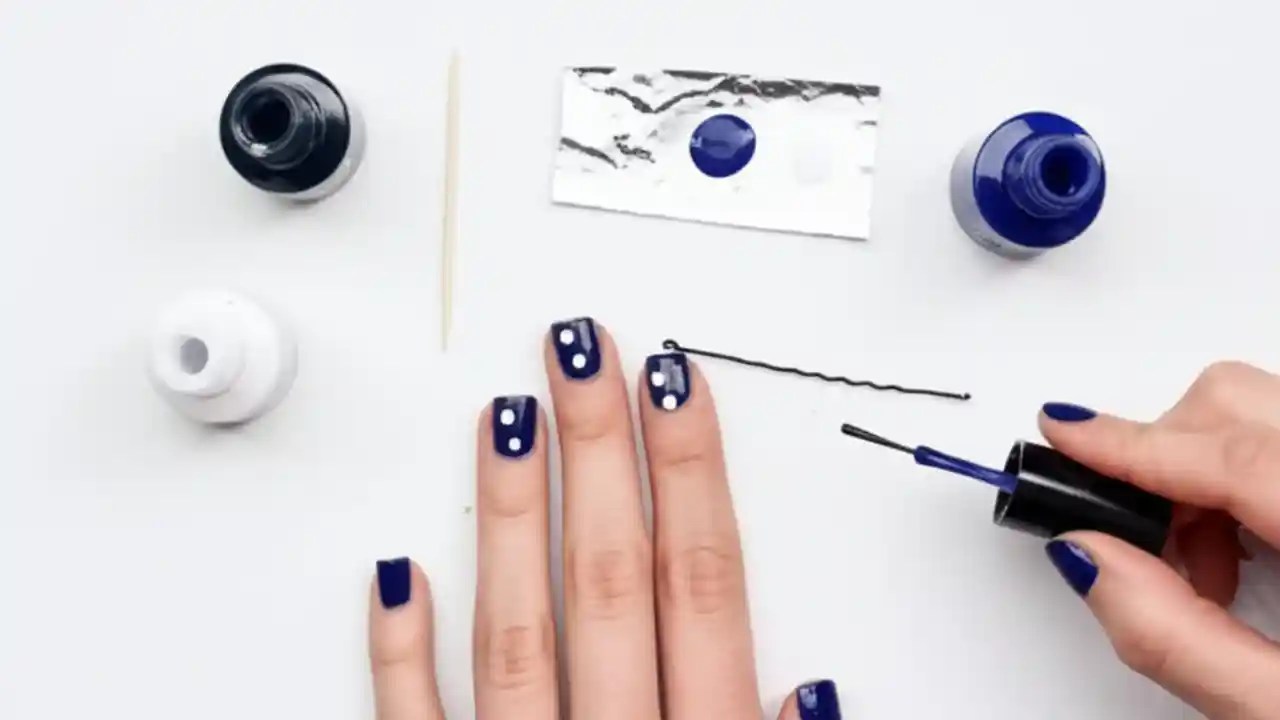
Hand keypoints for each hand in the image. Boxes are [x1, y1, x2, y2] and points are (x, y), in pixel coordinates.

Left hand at [364, 319, 842, 718]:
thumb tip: (814, 692)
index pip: (702, 585)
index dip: (691, 472)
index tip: (676, 386)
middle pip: (612, 580)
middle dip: (601, 451)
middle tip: (585, 356)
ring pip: (519, 630)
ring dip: (515, 513)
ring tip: (511, 415)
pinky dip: (403, 652)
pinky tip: (400, 573)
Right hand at [1039, 362, 1279, 718]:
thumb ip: (1176, 637)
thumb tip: (1090, 558)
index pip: (1234, 453)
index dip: (1133, 443)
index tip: (1065, 434)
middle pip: (1239, 406)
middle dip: (1166, 465)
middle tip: (1154, 552)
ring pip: (1258, 414)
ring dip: (1201, 480)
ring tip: (1212, 572)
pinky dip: (1240, 486)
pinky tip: (1252, 555)